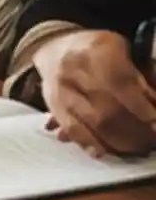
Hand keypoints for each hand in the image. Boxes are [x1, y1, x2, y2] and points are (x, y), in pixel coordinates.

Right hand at [34, 30, 155, 156]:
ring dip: (118, 140)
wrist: (55, 48)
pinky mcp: (53, 105)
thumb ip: (142, 74)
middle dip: (135, 129)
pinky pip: (71, 128)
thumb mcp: (124, 50)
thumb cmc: (98, 50)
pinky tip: (102, 152)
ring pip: (93, 121)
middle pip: (109, 107)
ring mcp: (62, 88)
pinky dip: (88, 142)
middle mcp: (75, 68)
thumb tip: (154, 102)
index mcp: (98, 50)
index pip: (123, 84)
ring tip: (136, 148)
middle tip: (150, 140)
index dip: (143, 108)